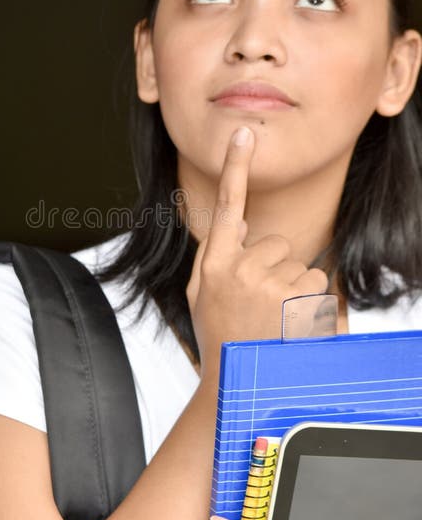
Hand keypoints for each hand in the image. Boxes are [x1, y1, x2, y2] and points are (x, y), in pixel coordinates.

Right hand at [186, 126, 327, 378]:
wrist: (238, 385)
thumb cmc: (220, 338)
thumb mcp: (202, 296)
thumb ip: (216, 256)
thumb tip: (240, 222)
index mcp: (214, 264)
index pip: (227, 206)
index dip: (235, 168)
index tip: (244, 135)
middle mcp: (240, 268)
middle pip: (274, 242)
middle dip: (273, 268)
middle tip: (258, 304)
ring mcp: (270, 284)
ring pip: (299, 265)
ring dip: (292, 289)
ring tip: (272, 320)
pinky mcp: (298, 301)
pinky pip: (316, 286)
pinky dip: (310, 305)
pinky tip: (289, 326)